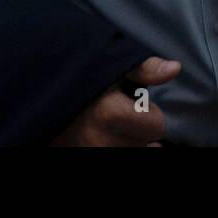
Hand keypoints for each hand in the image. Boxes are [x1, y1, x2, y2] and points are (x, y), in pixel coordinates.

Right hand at [51, 56, 181, 145]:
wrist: (42, 87)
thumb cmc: (82, 73)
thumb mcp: (113, 62)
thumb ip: (146, 68)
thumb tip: (175, 68)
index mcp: (109, 113)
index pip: (156, 127)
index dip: (150, 114)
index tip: (134, 104)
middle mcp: (97, 140)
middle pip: (144, 146)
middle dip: (138, 131)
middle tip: (120, 114)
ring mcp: (87, 152)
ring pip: (128, 153)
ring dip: (126, 143)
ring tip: (111, 126)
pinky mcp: (77, 155)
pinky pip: (112, 155)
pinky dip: (113, 147)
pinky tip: (105, 136)